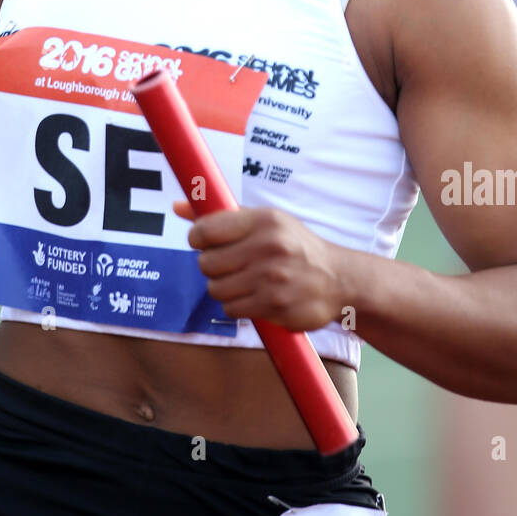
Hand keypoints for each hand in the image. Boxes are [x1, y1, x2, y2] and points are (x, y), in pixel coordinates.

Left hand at [172, 199, 346, 331]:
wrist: (338, 279)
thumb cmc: (295, 246)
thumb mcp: (265, 222)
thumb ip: (221, 217)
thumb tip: (178, 206)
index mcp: (264, 220)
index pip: (206, 229)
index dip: (198, 238)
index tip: (205, 242)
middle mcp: (269, 246)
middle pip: (207, 262)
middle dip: (212, 265)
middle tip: (229, 264)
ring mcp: (272, 278)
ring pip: (216, 289)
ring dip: (224, 287)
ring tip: (244, 280)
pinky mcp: (275, 305)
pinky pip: (233, 308)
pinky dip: (238, 305)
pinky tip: (254, 295)